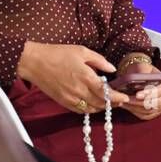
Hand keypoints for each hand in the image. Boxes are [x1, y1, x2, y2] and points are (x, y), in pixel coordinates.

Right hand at [17, 42, 131, 113]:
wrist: (35, 63)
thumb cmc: (58, 53)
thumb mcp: (81, 51)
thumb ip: (99, 61)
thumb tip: (112, 69)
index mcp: (85, 76)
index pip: (106, 92)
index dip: (117, 97)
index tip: (125, 98)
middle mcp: (79, 90)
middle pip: (101, 103)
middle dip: (112, 104)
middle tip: (120, 101)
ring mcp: (71, 98)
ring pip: (91, 109)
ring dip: (101, 107)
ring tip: (108, 103)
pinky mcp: (63, 102)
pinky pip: (80, 110)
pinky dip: (89, 109)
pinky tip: (93, 104)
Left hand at [119, 62, 160, 120]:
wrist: (138, 77)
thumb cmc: (139, 70)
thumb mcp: (140, 67)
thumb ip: (142, 73)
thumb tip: (139, 80)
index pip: (159, 91)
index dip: (149, 94)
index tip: (137, 94)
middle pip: (155, 103)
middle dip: (139, 102)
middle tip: (126, 99)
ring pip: (149, 110)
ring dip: (134, 107)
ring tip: (122, 102)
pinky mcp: (155, 111)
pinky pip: (146, 116)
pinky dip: (135, 112)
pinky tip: (126, 106)